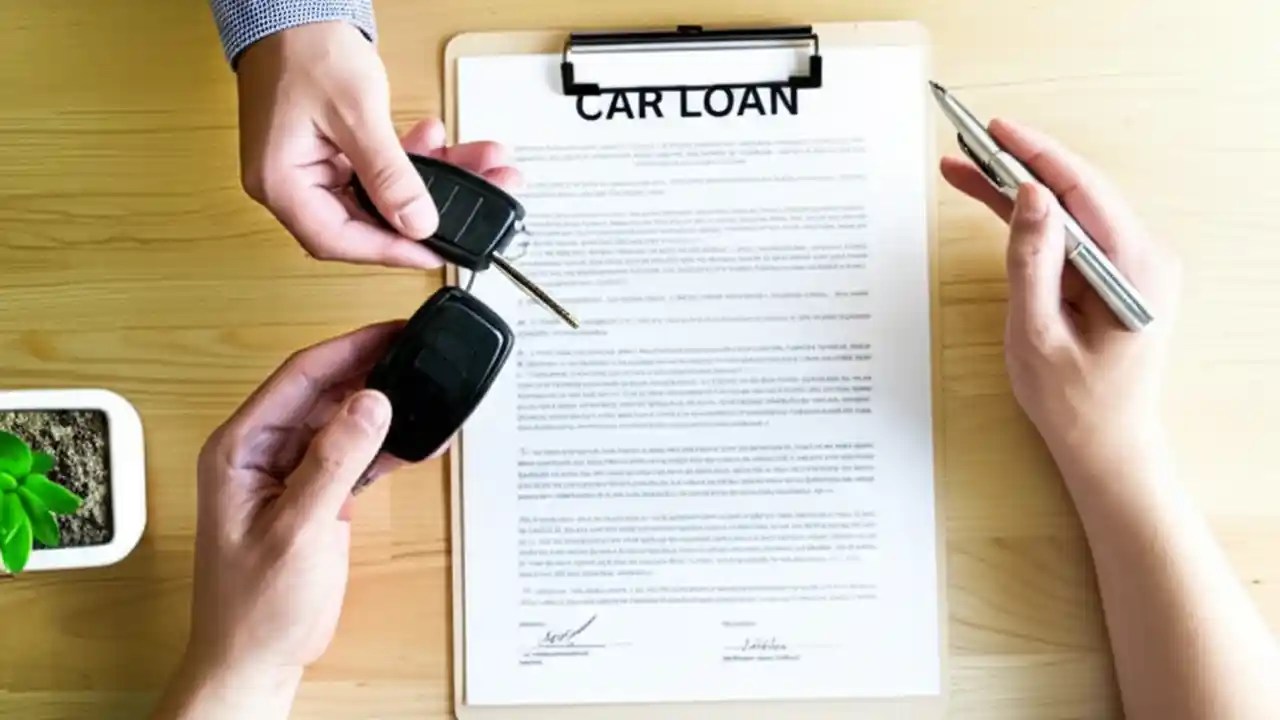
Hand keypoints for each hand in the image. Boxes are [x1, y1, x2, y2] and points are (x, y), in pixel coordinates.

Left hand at [153, 323, 408, 718]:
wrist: (257, 661)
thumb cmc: (256, 607)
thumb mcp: (298, 529)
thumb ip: (334, 462)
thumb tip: (370, 402)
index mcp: (239, 449)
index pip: (298, 378)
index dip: (348, 349)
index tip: (392, 332)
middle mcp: (261, 452)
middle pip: (323, 392)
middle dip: (371, 371)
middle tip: (421, 352)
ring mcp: (290, 473)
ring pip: (343, 420)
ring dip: (384, 407)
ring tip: (428, 386)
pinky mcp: (316, 495)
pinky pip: (354, 455)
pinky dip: (387, 447)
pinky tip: (420, 438)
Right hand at [235, 21, 519, 267]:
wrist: (294, 7)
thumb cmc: (304, 46)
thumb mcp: (357, 114)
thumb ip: (390, 175)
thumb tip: (418, 222)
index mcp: (280, 183)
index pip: (339, 240)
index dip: (392, 250)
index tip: (436, 249)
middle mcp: (291, 184)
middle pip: (365, 223)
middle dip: (425, 212)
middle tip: (475, 208)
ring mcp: (313, 170)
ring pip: (381, 197)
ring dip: (430, 182)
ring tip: (478, 167)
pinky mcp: (332, 155)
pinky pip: (378, 173)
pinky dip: (412, 162)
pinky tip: (438, 142)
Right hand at [941, 119, 1180, 473]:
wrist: (1103, 444)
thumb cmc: (1073, 401)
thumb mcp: (1038, 333)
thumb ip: (1032, 261)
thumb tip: (1031, 195)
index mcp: (1135, 270)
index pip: (1083, 190)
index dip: (1037, 154)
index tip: (997, 129)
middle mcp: (1141, 259)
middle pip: (1074, 192)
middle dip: (1019, 164)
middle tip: (969, 141)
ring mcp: (1126, 266)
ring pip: (1066, 210)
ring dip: (1016, 189)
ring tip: (964, 166)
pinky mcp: (1107, 276)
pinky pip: (1066, 235)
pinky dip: (1028, 220)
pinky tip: (992, 201)